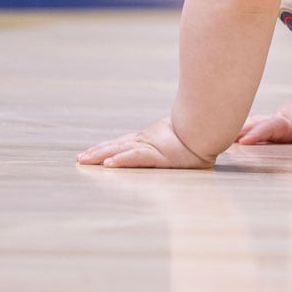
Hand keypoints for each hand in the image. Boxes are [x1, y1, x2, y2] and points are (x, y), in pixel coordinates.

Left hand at [77, 117, 212, 169]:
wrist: (211, 126)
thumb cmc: (201, 131)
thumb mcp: (185, 139)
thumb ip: (180, 140)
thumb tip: (182, 140)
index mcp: (152, 139)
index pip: (125, 143)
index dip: (108, 147)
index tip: (93, 151)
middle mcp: (147, 141)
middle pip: (116, 146)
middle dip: (97, 152)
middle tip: (80, 158)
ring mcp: (151, 146)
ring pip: (120, 151)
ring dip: (100, 156)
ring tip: (84, 160)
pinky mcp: (158, 154)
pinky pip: (136, 159)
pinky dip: (121, 161)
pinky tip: (108, 165)